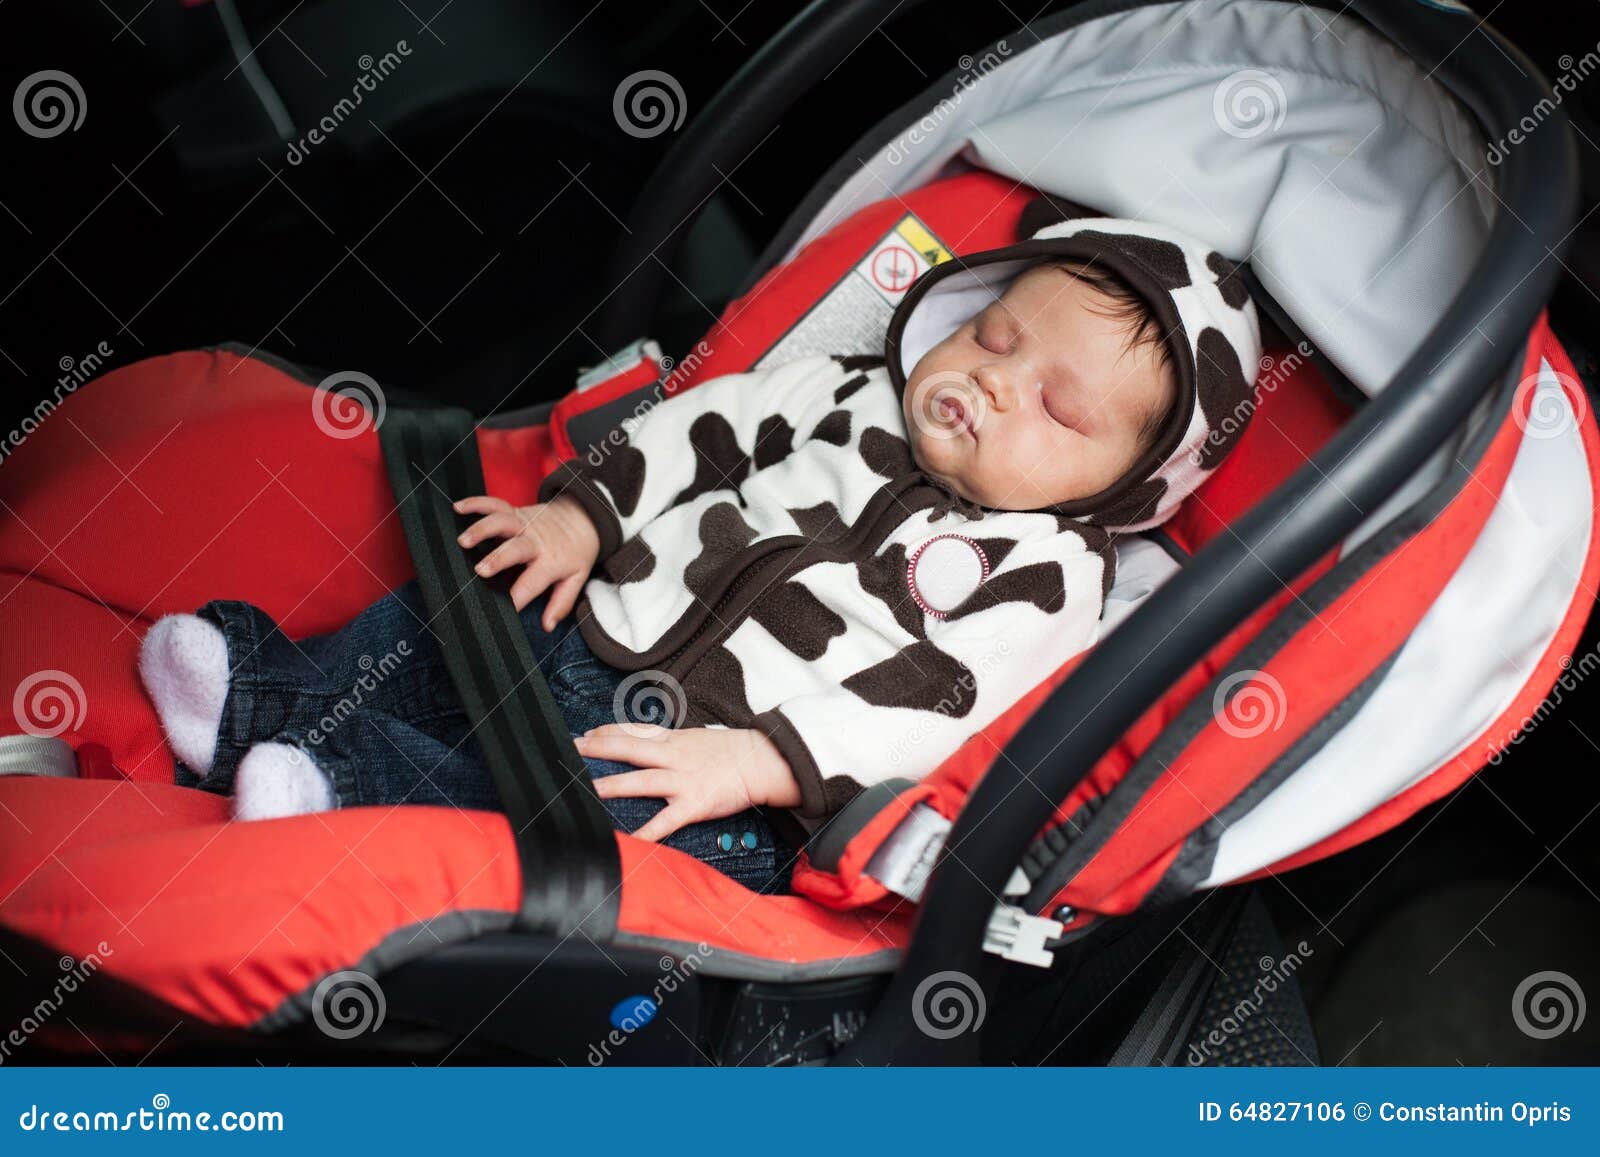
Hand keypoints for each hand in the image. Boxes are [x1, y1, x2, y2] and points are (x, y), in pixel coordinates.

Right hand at [453, 493, 600, 627]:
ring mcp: (525, 524)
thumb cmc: (575, 553)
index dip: (517, 597)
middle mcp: (536, 541)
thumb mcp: (576, 579)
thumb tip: (547, 626)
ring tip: (462, 541)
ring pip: (502, 522)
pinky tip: (458, 508)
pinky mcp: (516, 511)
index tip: (502, 611)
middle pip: (516, 548)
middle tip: (480, 570)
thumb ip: (561, 603)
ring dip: (482, 529)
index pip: (532, 583)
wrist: (583, 518)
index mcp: (551, 561)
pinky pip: (495, 504)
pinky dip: (477, 503)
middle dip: (498, 558)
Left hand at [577, 724, 801, 841]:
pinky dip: (648, 832)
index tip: (586, 733)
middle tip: (571, 749)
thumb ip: (672, 742)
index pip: (634, 731)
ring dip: (612, 785)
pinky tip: (630, 841)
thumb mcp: (698, 738)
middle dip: (598, 748)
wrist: (761, 761)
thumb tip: (649, 744)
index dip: (608, 732)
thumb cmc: (732, 751)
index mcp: (674, 740)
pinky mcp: (694, 803)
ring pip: (641, 781)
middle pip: (629, 749)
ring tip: (588, 790)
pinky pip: (666, 820)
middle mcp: (673, 756)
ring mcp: (682, 780)